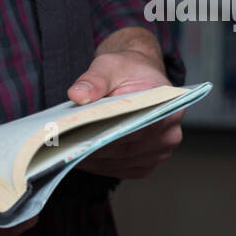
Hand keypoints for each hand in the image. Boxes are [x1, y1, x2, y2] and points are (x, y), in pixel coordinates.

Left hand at [67, 30, 182, 179]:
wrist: (137, 76)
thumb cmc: (128, 70)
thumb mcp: (109, 66)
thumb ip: (94, 80)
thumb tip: (77, 95)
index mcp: (168, 107)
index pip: (136, 128)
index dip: (106, 134)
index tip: (80, 137)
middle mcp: (169, 134)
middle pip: (127, 149)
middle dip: (95, 147)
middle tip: (65, 146)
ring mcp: (159, 152)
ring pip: (122, 163)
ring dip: (95, 160)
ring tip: (68, 151)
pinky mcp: (146, 162)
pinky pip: (121, 169)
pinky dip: (100, 165)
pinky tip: (81, 157)